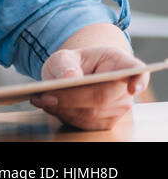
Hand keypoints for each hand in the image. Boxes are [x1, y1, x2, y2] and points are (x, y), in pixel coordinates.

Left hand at [31, 46, 147, 130]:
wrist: (74, 75)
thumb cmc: (74, 63)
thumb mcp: (65, 55)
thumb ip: (66, 63)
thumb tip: (70, 77)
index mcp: (119, 63)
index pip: (137, 71)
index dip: (138, 80)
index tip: (133, 87)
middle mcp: (124, 88)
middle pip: (102, 97)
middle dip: (71, 98)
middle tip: (44, 95)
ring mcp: (118, 108)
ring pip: (91, 114)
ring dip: (63, 109)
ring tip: (40, 99)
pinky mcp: (105, 122)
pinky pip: (85, 123)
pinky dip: (64, 116)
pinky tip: (48, 106)